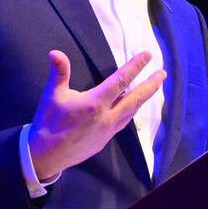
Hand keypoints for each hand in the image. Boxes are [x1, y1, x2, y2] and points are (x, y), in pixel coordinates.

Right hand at [27, 50, 165, 179]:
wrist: (45, 156)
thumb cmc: (49, 122)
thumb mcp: (52, 95)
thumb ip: (59, 72)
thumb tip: (55, 52)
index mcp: (95, 103)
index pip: (121, 81)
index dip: (135, 67)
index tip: (147, 56)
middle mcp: (107, 117)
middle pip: (135, 98)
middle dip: (150, 85)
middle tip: (162, 74)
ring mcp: (108, 130)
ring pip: (131, 112)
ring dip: (143, 98)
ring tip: (152, 88)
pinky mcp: (104, 140)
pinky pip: (123, 122)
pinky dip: (131, 111)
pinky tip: (132, 108)